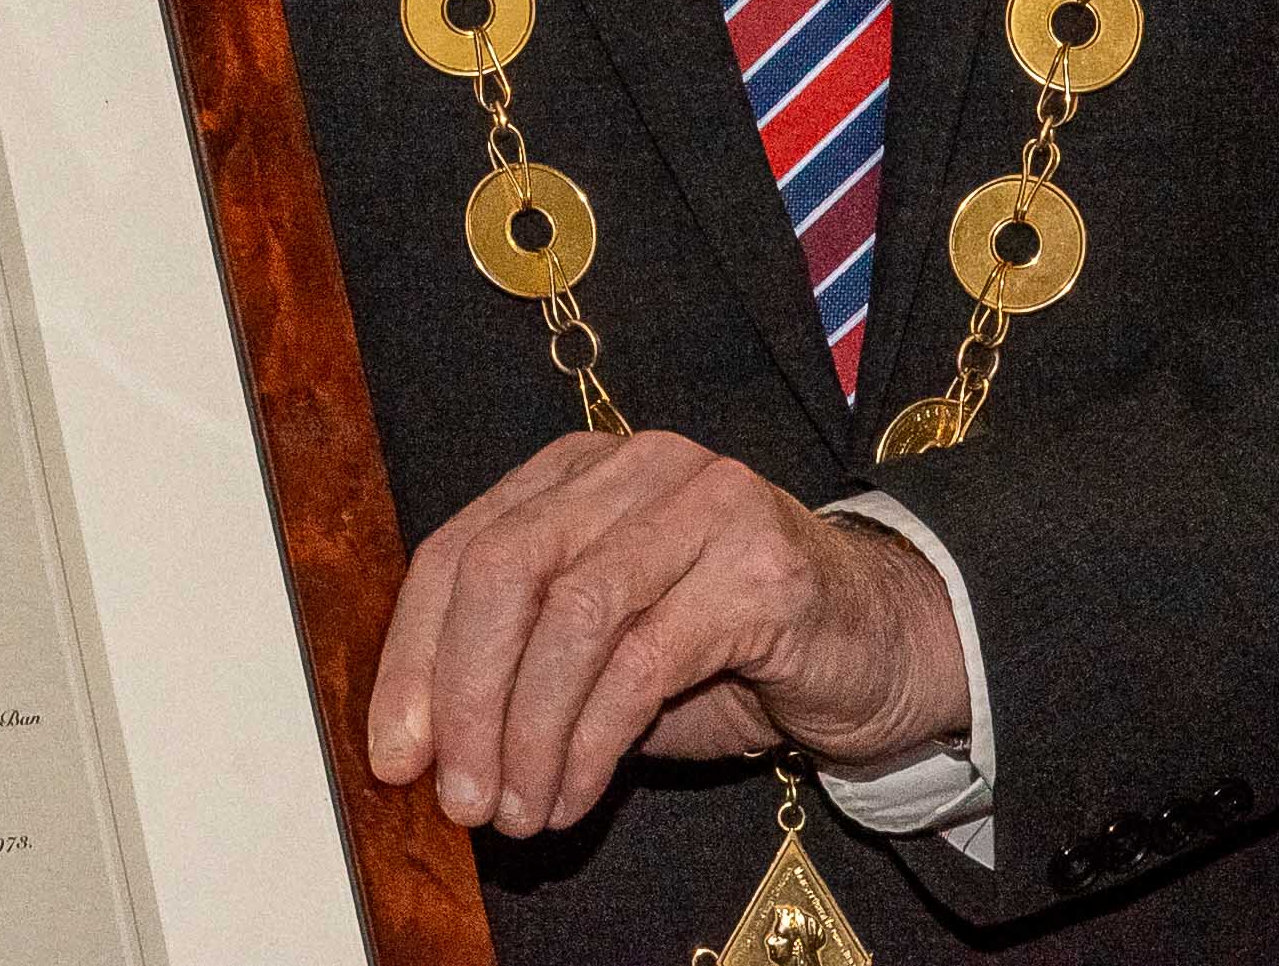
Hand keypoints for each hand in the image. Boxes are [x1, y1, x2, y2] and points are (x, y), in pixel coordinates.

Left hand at [364, 429, 966, 841]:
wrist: (886, 645)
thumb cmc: (729, 650)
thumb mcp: (609, 649)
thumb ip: (524, 668)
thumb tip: (425, 747)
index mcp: (578, 472)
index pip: (461, 548)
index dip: (413, 655)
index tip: (393, 753)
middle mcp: (636, 466)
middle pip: (506, 569)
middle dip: (462, 694)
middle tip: (453, 797)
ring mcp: (704, 504)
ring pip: (573, 615)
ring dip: (525, 732)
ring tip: (512, 812)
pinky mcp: (760, 568)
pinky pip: (644, 660)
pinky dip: (590, 742)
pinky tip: (570, 797)